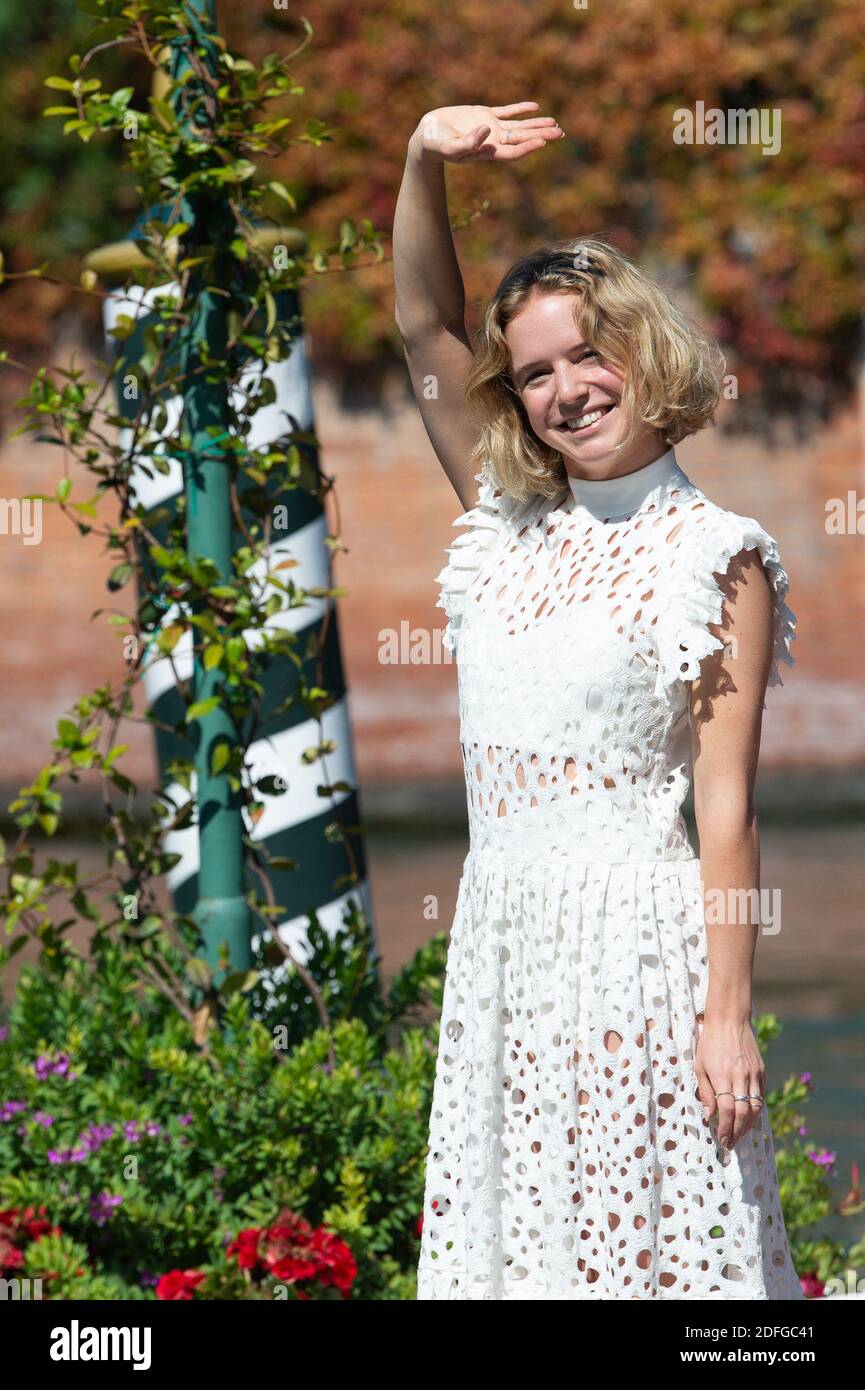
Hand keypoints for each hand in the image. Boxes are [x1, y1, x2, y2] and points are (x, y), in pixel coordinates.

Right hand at [411, 102, 563, 164]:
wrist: (428, 136)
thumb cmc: (436, 146)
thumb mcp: (448, 147)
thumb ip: (468, 142)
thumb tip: (486, 130)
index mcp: (486, 152)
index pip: (512, 151)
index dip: (528, 147)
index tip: (543, 142)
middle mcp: (493, 141)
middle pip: (521, 139)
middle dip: (541, 135)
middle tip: (560, 133)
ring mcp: (490, 128)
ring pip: (518, 126)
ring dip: (537, 125)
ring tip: (556, 123)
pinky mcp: (484, 115)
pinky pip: (507, 111)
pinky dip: (521, 109)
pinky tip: (536, 107)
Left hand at [693, 1012, 765, 1151]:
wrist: (730, 1019)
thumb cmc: (710, 1043)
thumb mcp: (699, 1065)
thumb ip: (704, 1091)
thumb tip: (709, 1115)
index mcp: (722, 1075)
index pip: (727, 1110)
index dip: (725, 1128)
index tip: (722, 1140)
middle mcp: (740, 1076)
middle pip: (743, 1113)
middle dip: (737, 1132)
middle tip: (730, 1144)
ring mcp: (753, 1074)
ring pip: (755, 1107)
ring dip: (748, 1126)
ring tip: (739, 1135)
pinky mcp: (761, 1070)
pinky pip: (761, 1096)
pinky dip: (756, 1110)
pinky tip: (748, 1118)